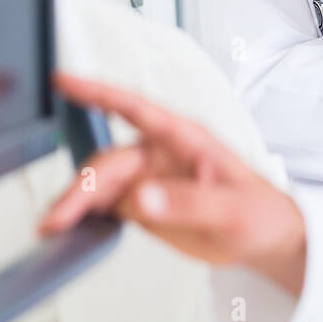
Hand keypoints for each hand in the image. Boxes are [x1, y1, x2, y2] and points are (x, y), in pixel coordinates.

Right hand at [39, 73, 307, 295]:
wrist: (268, 240)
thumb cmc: (261, 212)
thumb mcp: (232, 208)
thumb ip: (188, 202)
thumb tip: (143, 198)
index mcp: (185, 138)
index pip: (135, 107)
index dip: (98, 92)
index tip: (64, 81)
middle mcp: (161, 154)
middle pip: (109, 160)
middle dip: (80, 186)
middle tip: (59, 215)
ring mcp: (150, 179)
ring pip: (100, 184)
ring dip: (76, 201)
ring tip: (54, 225)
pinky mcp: (143, 204)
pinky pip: (105, 204)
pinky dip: (84, 214)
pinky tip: (70, 227)